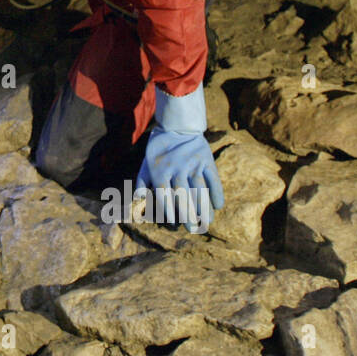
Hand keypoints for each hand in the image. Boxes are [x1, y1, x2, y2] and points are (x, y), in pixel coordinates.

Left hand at [133, 85, 222, 232]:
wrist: (177, 126)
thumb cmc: (159, 151)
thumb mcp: (146, 164)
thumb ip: (142, 183)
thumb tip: (138, 200)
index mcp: (160, 172)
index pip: (165, 197)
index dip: (169, 212)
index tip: (174, 224)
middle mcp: (176, 169)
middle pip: (183, 196)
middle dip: (189, 214)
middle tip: (194, 229)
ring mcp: (192, 164)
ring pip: (199, 190)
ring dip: (204, 207)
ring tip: (208, 221)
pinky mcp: (206, 159)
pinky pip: (213, 178)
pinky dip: (217, 192)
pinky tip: (218, 205)